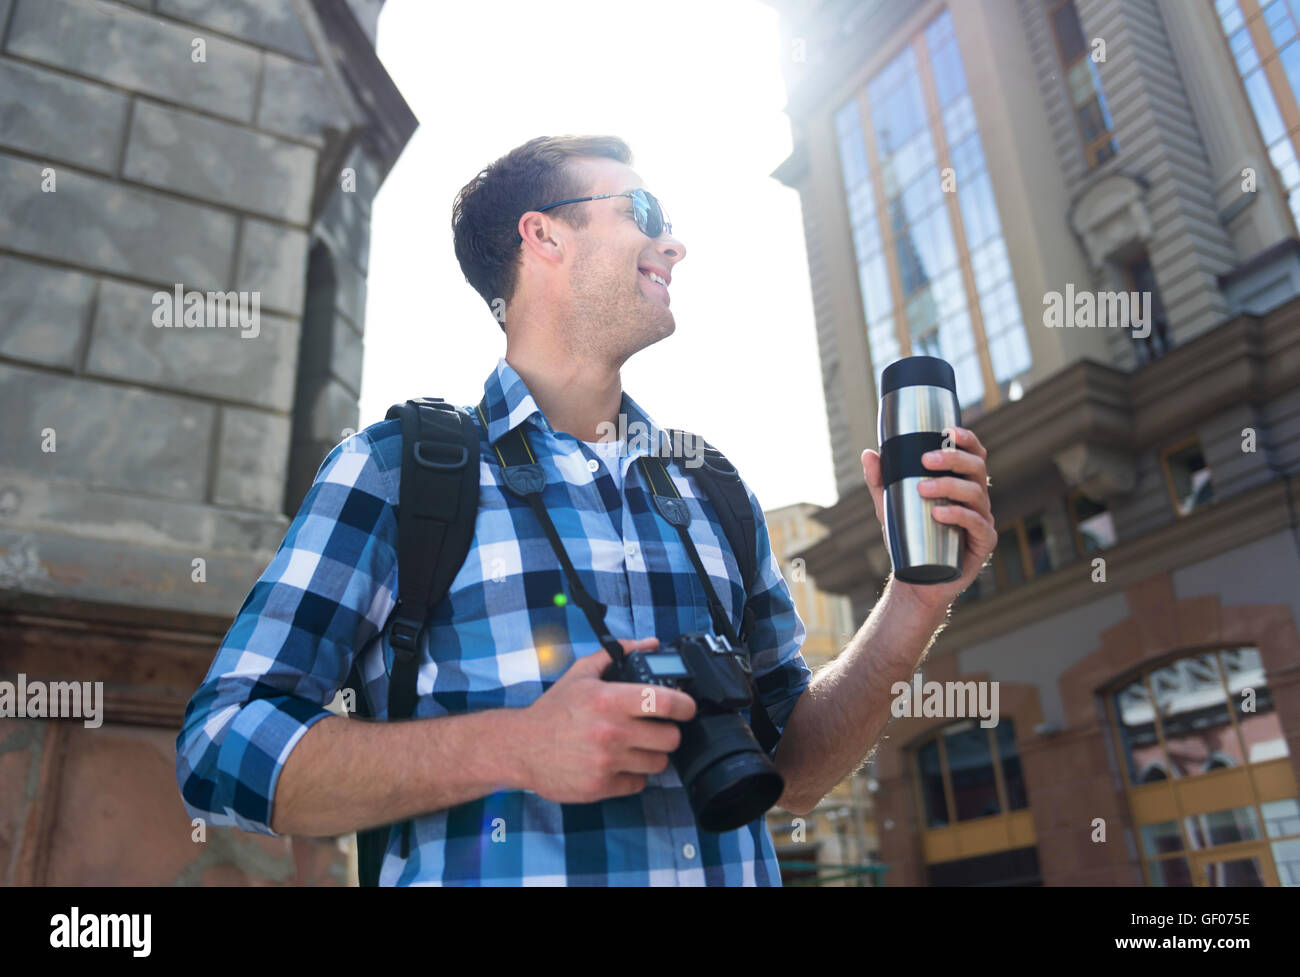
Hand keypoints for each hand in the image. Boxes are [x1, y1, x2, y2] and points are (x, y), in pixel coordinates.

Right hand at [515, 638, 697, 803]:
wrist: (521, 747)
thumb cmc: (553, 711)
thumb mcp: (581, 674)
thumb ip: (617, 654)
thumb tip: (650, 643)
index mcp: (609, 699)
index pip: (666, 702)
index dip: (684, 705)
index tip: (685, 707)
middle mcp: (611, 731)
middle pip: (671, 738)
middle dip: (667, 732)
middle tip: (656, 729)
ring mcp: (607, 762)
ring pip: (659, 763)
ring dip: (652, 755)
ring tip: (636, 747)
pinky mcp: (601, 787)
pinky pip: (639, 783)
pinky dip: (634, 775)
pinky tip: (620, 763)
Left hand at [861, 425, 996, 612]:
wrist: (917, 579)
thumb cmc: (910, 538)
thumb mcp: (890, 508)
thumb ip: (880, 482)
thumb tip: (868, 453)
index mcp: (961, 483)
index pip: (973, 454)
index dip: (967, 439)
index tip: (947, 431)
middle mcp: (977, 498)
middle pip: (977, 468)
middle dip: (953, 459)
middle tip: (925, 460)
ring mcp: (983, 519)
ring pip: (976, 493)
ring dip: (949, 486)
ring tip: (922, 488)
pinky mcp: (983, 542)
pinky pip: (977, 524)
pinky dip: (958, 515)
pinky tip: (938, 513)